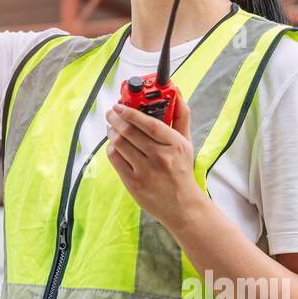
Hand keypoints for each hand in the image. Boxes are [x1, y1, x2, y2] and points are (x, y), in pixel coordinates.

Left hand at [104, 94, 205, 229]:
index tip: (120, 104)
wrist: (182, 206)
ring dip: (111, 131)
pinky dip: (111, 148)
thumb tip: (177, 92)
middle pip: (129, 132)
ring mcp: (145, 171)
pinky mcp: (133, 183)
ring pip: (119, 144)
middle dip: (115, 118)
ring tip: (111, 126)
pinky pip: (115, 159)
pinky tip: (114, 144)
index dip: (131, 112)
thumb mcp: (186, 143)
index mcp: (174, 145)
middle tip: (111, 112)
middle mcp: (160, 158)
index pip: (149, 124)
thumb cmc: (182, 170)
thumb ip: (181, 116)